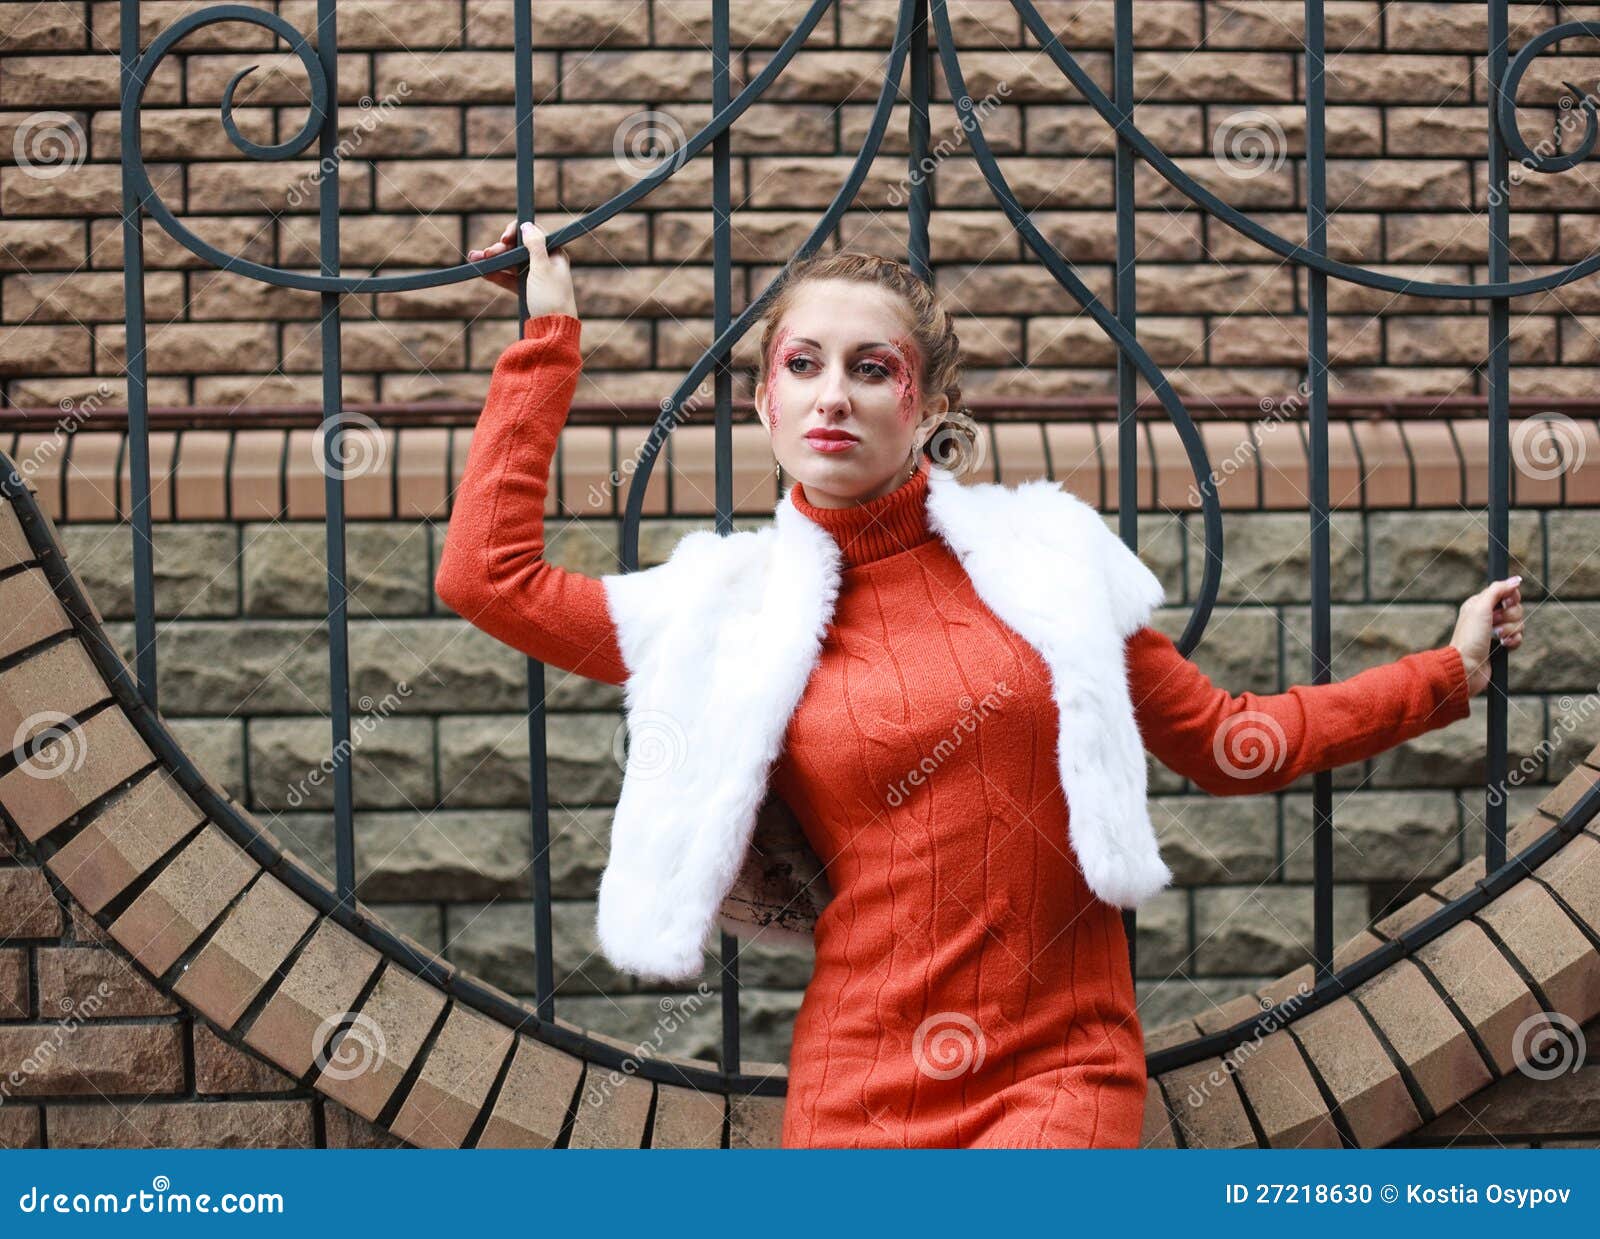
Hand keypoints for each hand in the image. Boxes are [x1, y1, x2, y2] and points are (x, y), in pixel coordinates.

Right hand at [467, 219, 577, 319]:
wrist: (553, 331)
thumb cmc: (551, 298)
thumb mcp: (542, 269)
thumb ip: (534, 245)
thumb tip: (527, 225)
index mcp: (554, 254)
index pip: (533, 234)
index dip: (516, 232)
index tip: (504, 239)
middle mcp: (545, 263)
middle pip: (519, 248)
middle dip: (500, 249)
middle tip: (486, 254)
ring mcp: (534, 277)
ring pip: (511, 263)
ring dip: (493, 260)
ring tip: (474, 258)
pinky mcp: (526, 290)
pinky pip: (509, 278)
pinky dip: (496, 275)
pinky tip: (482, 271)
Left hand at [1450, 575, 1525, 695]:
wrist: (1467, 666)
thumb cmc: (1469, 637)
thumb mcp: (1480, 607)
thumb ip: (1497, 590)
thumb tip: (1515, 580)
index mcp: (1480, 604)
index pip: (1506, 592)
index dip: (1510, 598)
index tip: (1505, 604)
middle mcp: (1487, 616)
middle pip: (1515, 608)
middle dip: (1510, 617)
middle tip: (1495, 623)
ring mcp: (1495, 631)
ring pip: (1519, 623)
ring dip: (1511, 630)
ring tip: (1498, 637)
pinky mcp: (1501, 645)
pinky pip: (1519, 638)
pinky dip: (1513, 641)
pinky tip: (1504, 645)